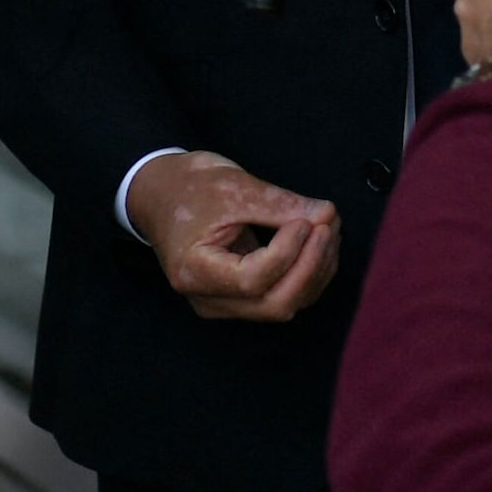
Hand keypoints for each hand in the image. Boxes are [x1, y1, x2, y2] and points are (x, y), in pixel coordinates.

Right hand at [126, 151, 339, 321]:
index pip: (253, 279)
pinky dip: (307, 273)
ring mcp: (224, 303)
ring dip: (315, 270)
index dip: (288, 252)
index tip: (308, 220)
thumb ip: (281, 204)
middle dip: (310, 267)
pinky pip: (282, 296)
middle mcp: (208, 299)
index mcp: (193, 272)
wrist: (162, 194)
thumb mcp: (234, 187)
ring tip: (328, 227)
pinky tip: (318, 243)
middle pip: (274, 304)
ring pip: (284, 305)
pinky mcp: (240, 298)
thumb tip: (327, 214)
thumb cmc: (189, 187)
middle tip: (328, 225)